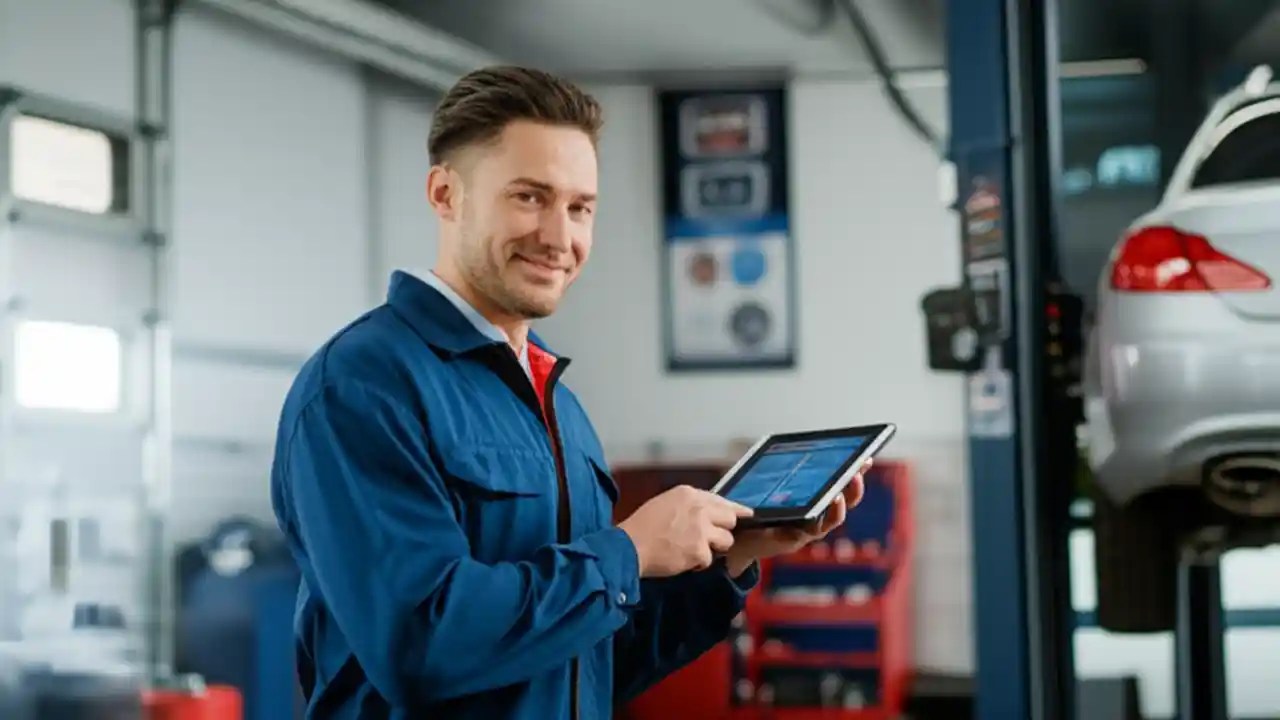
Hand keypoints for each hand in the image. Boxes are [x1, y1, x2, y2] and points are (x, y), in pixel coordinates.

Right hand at [618, 485, 753, 577]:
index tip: (746, 514)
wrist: (629, 546)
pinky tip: (682, 559)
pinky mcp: (699, 550)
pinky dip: (698, 564)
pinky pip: (709, 560)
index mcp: (689, 494)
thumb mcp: (665, 503)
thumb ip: (689, 506)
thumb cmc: (642, 527)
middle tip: (710, 539)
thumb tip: (708, 513)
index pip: (722, 500)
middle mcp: (699, 508)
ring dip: (713, 548)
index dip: (735, 510)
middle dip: (723, 530)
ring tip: (693, 550)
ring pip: (726, 540)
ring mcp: (700, 529)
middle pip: (730, 518)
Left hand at [723, 461, 870, 577]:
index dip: (857, 471)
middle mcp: (819, 515)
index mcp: (818, 498)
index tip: (866, 457)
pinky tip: (809, 516)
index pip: (843, 483)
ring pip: (830, 521)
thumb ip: (787, 469)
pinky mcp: (790, 541)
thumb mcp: (774, 483)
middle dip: (854, 488)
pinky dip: (808, 525)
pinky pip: (803, 534)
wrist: (738, 535)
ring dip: (837, 509)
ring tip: (837, 496)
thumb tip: (796, 443)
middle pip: (845, 502)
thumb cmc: (759, 505)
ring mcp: (807, 530)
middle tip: (856, 473)